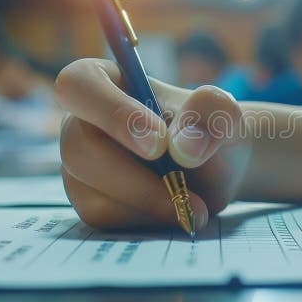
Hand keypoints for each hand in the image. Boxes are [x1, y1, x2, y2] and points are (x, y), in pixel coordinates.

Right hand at [55, 58, 249, 230]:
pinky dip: (145, 220)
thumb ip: (211, 115)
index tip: (158, 144)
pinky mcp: (89, 201)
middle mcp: (81, 122)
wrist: (215, 168)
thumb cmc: (208, 128)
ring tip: (193, 205)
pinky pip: (104, 217)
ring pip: (90, 191)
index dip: (112, 113)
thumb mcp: (224, 113)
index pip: (78, 84)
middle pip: (78, 148)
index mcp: (106, 81)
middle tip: (182, 192)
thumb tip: (183, 148)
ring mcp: (80, 165)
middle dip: (134, 178)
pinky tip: (174, 212)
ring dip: (148, 203)